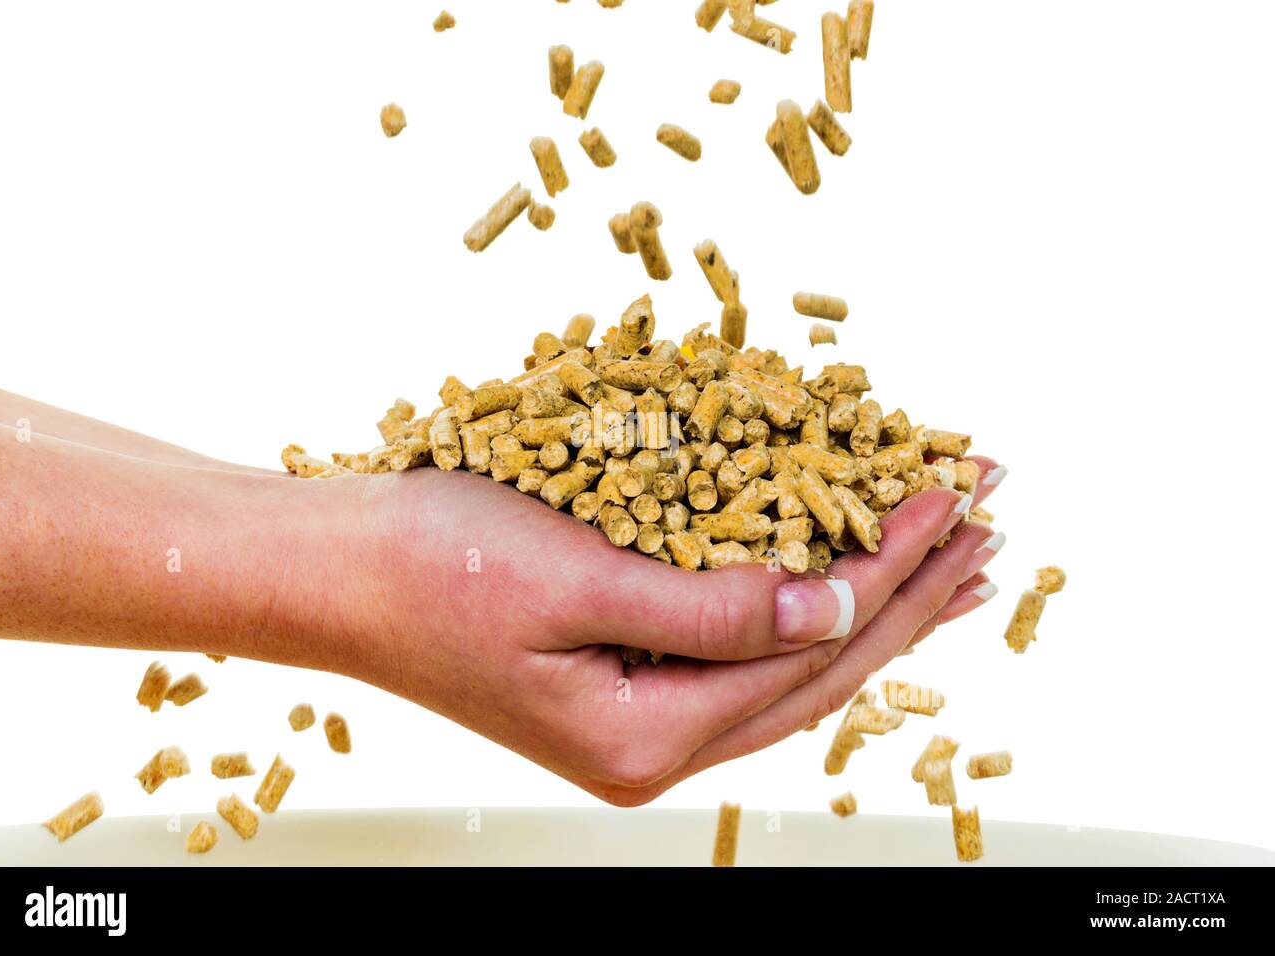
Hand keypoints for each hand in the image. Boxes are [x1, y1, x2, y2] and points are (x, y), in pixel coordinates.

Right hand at [336, 457, 1006, 805]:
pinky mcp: (620, 675)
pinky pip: (739, 643)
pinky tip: (836, 571)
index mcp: (644, 740)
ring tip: (944, 556)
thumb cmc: (431, 566)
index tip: (952, 493)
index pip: (810, 650)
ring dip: (869, 597)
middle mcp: (652, 744)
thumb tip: (836, 603)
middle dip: (908, 592)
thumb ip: (714, 609)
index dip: (892, 568)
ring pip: (786, 660)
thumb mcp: (577, 580)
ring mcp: (637, 716)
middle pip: (817, 670)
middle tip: (987, 521)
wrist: (330, 571)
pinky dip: (799, 594)